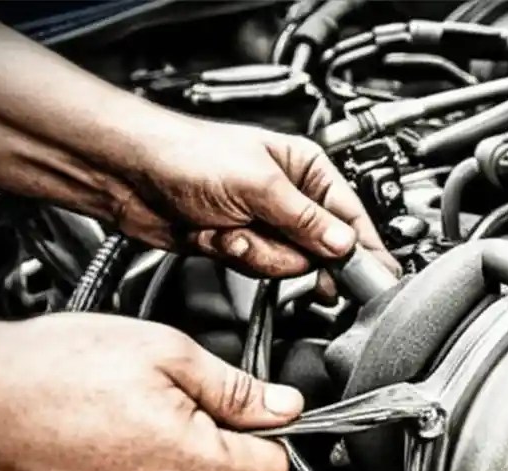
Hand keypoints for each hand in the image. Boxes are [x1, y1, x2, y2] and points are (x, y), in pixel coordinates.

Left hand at [112, 117, 398, 279]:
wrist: (129, 175)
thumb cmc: (185, 155)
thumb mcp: (258, 186)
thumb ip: (306, 220)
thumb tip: (343, 244)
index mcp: (305, 169)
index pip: (349, 215)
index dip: (364, 247)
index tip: (378, 277)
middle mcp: (289, 197)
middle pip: (320, 248)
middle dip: (292, 250)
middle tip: (274, 244)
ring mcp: (264, 223)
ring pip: (287, 265)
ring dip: (256, 253)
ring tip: (230, 228)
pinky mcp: (239, 244)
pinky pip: (257, 268)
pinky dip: (235, 257)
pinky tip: (215, 235)